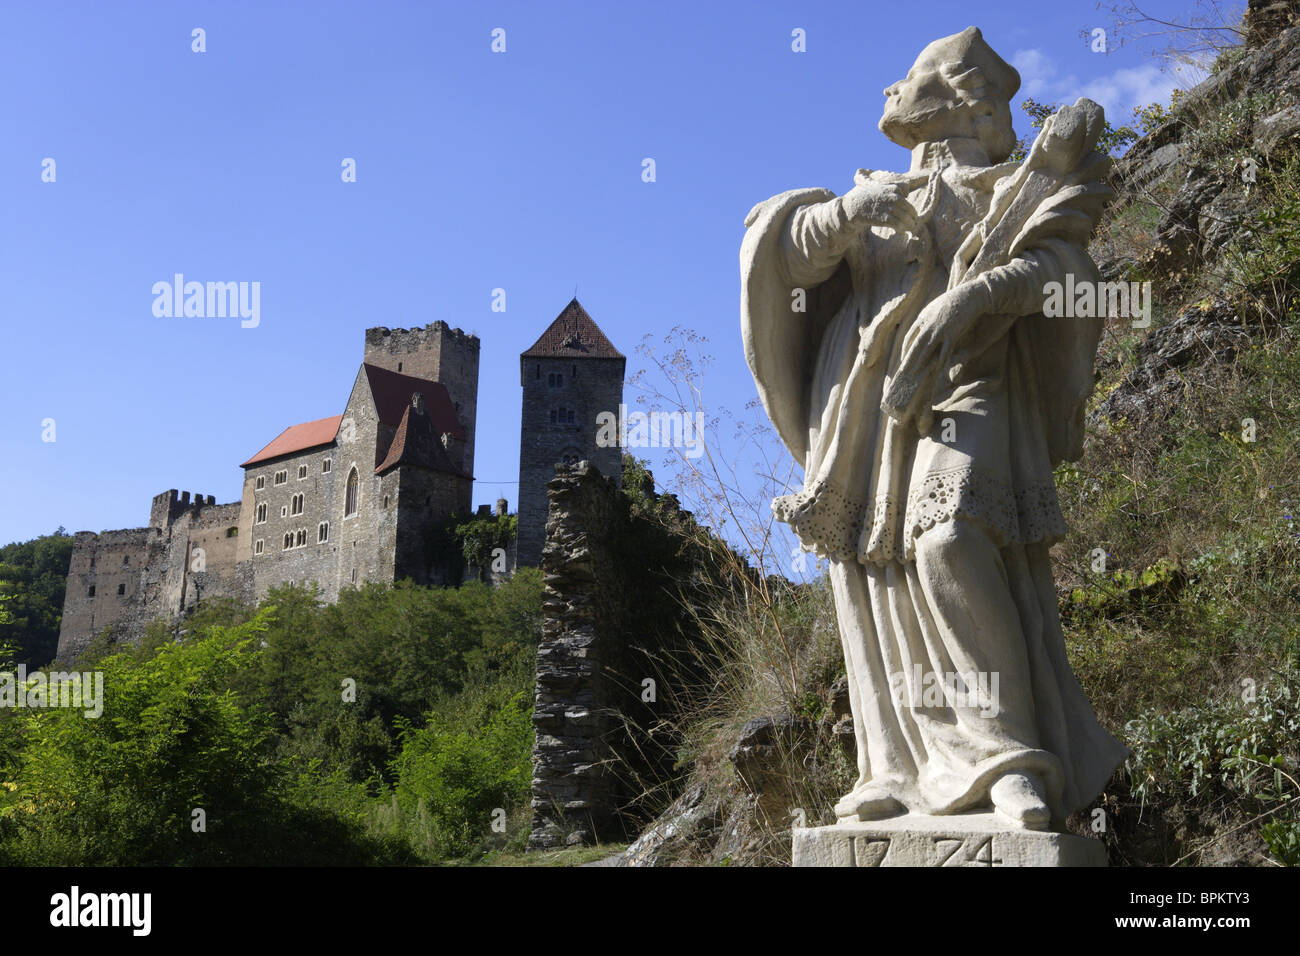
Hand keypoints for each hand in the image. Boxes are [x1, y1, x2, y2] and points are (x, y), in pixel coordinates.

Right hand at [840, 181, 920, 234]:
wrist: (851, 208)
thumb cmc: (864, 199)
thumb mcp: (878, 186)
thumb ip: (892, 188)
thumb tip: (906, 192)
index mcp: (893, 188)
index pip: (906, 194)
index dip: (909, 204)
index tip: (910, 212)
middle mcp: (893, 197)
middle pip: (909, 208)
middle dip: (913, 217)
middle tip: (914, 224)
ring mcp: (889, 208)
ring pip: (906, 217)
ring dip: (909, 225)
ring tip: (910, 229)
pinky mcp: (884, 218)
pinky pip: (898, 224)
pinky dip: (901, 228)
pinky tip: (900, 231)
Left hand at [886, 283, 989, 430]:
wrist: (970, 296)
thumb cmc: (953, 304)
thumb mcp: (935, 310)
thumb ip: (927, 322)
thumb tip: (922, 336)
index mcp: (922, 318)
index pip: (909, 338)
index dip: (905, 351)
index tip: (903, 361)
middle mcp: (928, 324)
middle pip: (914, 346)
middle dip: (908, 361)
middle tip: (903, 374)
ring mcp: (940, 329)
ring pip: (926, 350)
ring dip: (919, 364)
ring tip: (914, 375)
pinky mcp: (952, 333)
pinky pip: (944, 350)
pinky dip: (940, 361)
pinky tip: (936, 369)